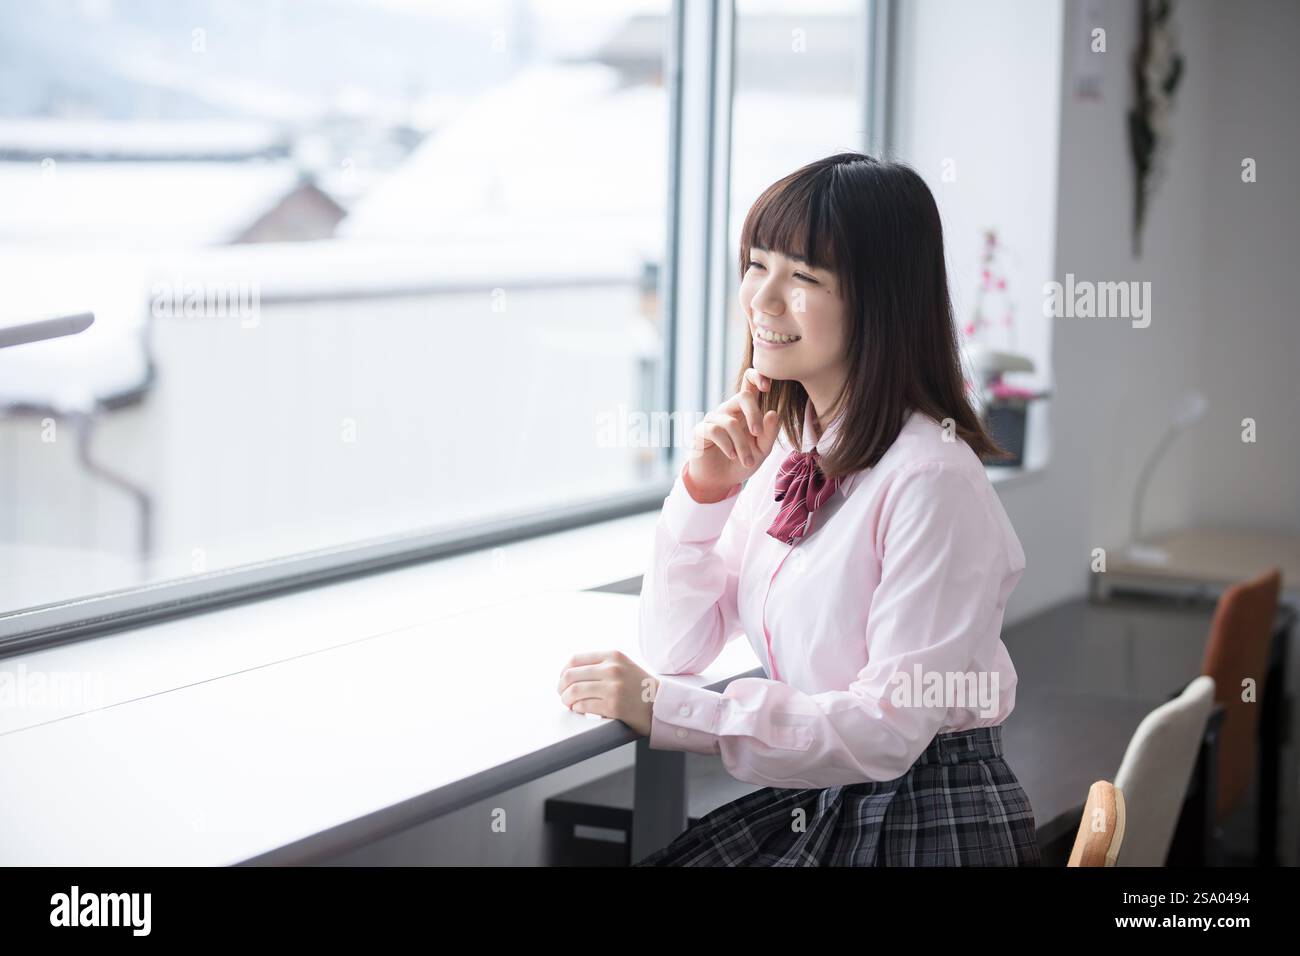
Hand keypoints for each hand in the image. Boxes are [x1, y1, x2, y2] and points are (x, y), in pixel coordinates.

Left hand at [556, 650, 659, 736]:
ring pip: (574, 691)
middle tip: (562, 694)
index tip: (563, 680)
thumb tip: (569, 672)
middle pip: (571, 675)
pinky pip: (583, 706)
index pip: (575, 659)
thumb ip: (601, 664)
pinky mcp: (613, 706)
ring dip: (566, 699)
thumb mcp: (623, 665)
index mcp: (613, 655)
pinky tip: (580, 710)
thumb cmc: (640, 687)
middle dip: (561, 687)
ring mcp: (613, 687)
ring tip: (568, 703)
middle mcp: (612, 669)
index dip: (564, 671)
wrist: (662, 704)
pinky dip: (577, 709)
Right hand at [687, 368, 781, 500]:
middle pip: (743, 397)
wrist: (720, 482)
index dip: (757, 376)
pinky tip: (732, 456)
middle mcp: (729, 411)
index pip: (749, 384)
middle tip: (758, 434)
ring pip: (731, 422)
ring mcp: (713, 419)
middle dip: (754, 415)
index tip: (767, 387)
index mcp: (745, 411)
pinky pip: (715, 431)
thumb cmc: (742, 462)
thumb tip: (773, 413)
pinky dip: (727, 445)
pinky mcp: (700, 431)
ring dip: (742, 445)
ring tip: (748, 461)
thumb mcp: (762, 451)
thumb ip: (769, 433)